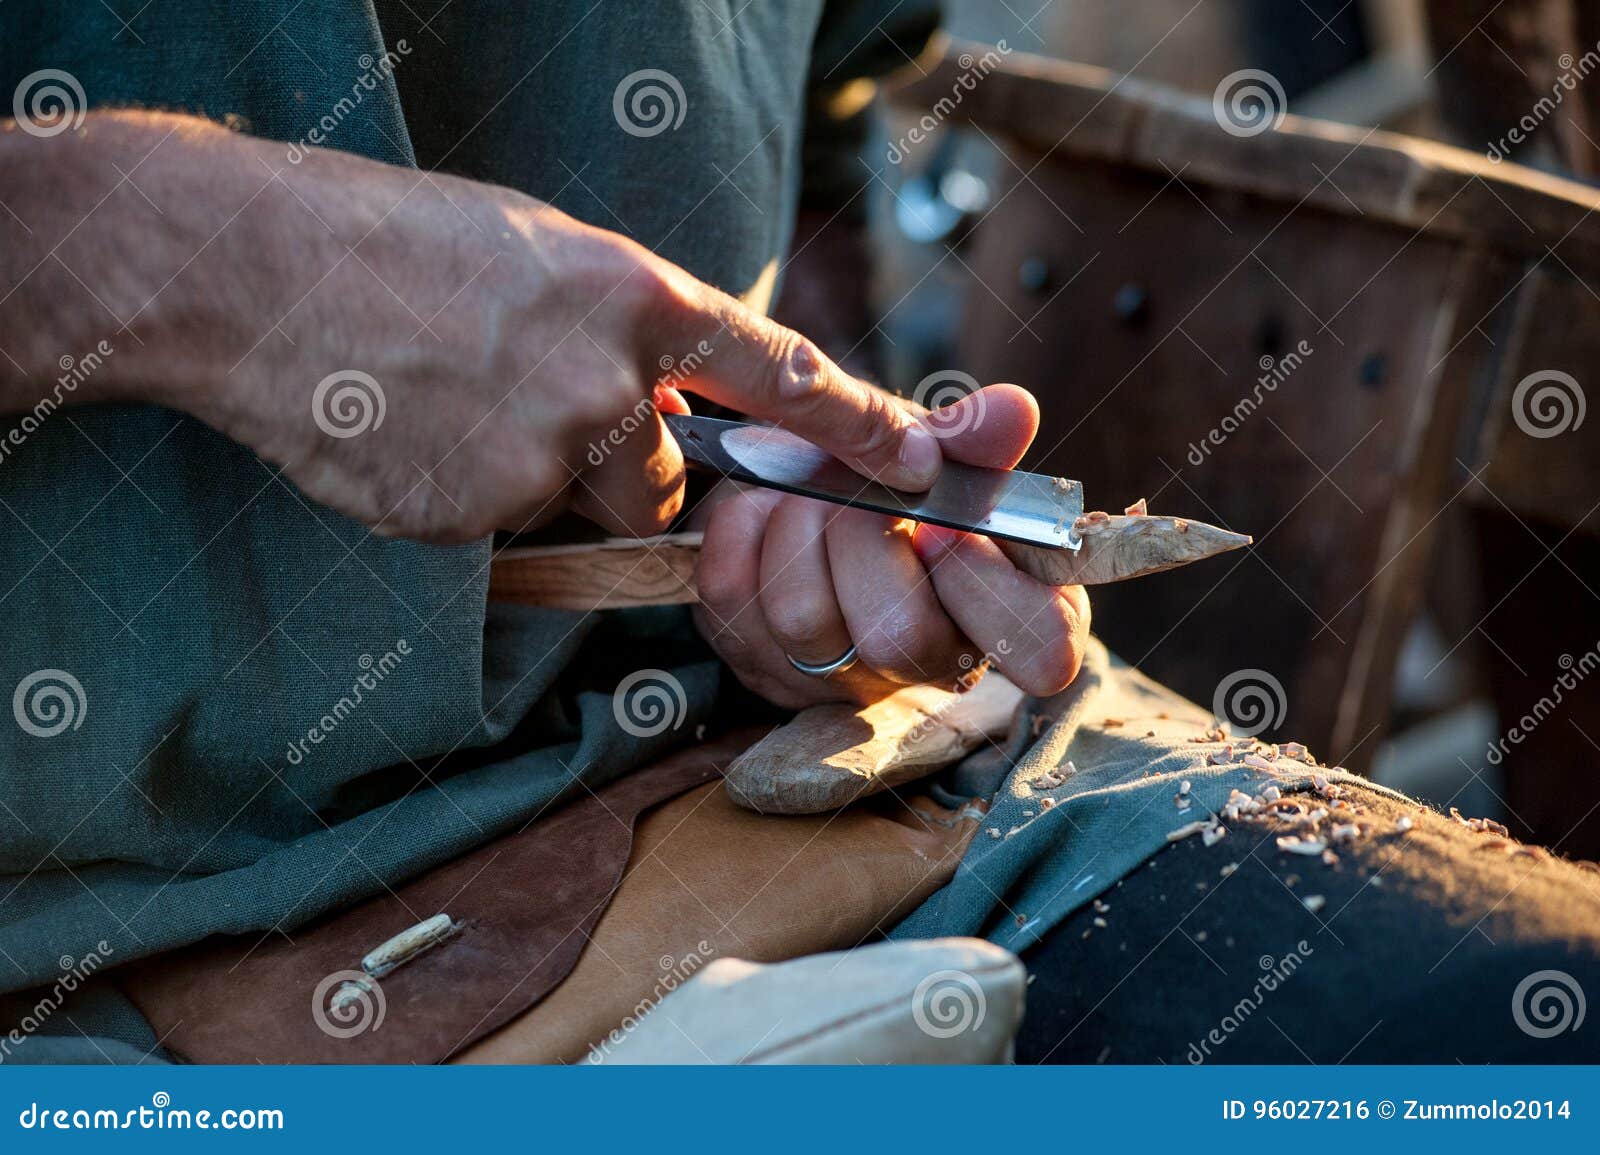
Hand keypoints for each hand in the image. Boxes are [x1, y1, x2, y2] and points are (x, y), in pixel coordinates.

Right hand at [1, 112, 943, 543]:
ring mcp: (543, 456)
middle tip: (519, 404)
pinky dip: (464, 497)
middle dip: (618, 468)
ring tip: (447, 406)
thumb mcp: (537, 256)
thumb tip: (659, 396)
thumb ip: (618, 330)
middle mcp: (608, 386)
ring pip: (579, 506)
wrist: (249, 270)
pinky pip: (499, 531)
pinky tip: (408, 434)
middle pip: (661, 481)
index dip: (858, 423)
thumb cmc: (390, 241)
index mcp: (632, 299)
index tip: (917, 461)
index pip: (779, 375)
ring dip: (536, 481)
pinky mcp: (475, 515)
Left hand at [692, 384, 1090, 707]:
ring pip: (804, 619)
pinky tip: (767, 507)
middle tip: (859, 486)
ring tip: (810, 488)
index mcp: (1004, 615)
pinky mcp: (752, 654)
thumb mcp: (935, 450)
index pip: (1043, 653)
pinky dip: (745, 525)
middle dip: (868, 536)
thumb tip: (1014, 410)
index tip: (947, 526)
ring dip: (800, 523)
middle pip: (901, 638)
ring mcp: (833, 673)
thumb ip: (974, 437)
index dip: (992, 591)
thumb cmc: (892, 475)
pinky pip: (734, 591)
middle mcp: (923, 665)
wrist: (800, 481)